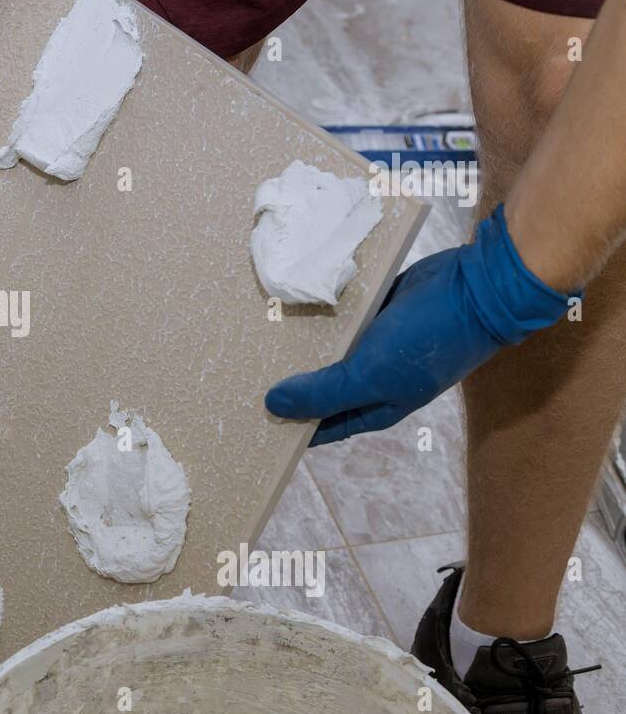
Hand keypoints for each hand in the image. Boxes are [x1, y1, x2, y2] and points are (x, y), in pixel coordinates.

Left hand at [265, 204, 571, 445]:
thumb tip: (273, 405)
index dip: (288, 426)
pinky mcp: (372, 310)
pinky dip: (314, 313)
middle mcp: (372, 378)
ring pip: (325, 349)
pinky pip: (335, 316)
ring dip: (296, 345)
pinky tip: (279, 305)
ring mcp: (372, 343)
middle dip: (285, 383)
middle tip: (234, 377)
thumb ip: (324, 392)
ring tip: (248, 339)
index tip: (247, 424)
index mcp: (374, 405)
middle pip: (318, 387)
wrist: (477, 287)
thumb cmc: (428, 341)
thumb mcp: (372, 374)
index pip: (321, 425)